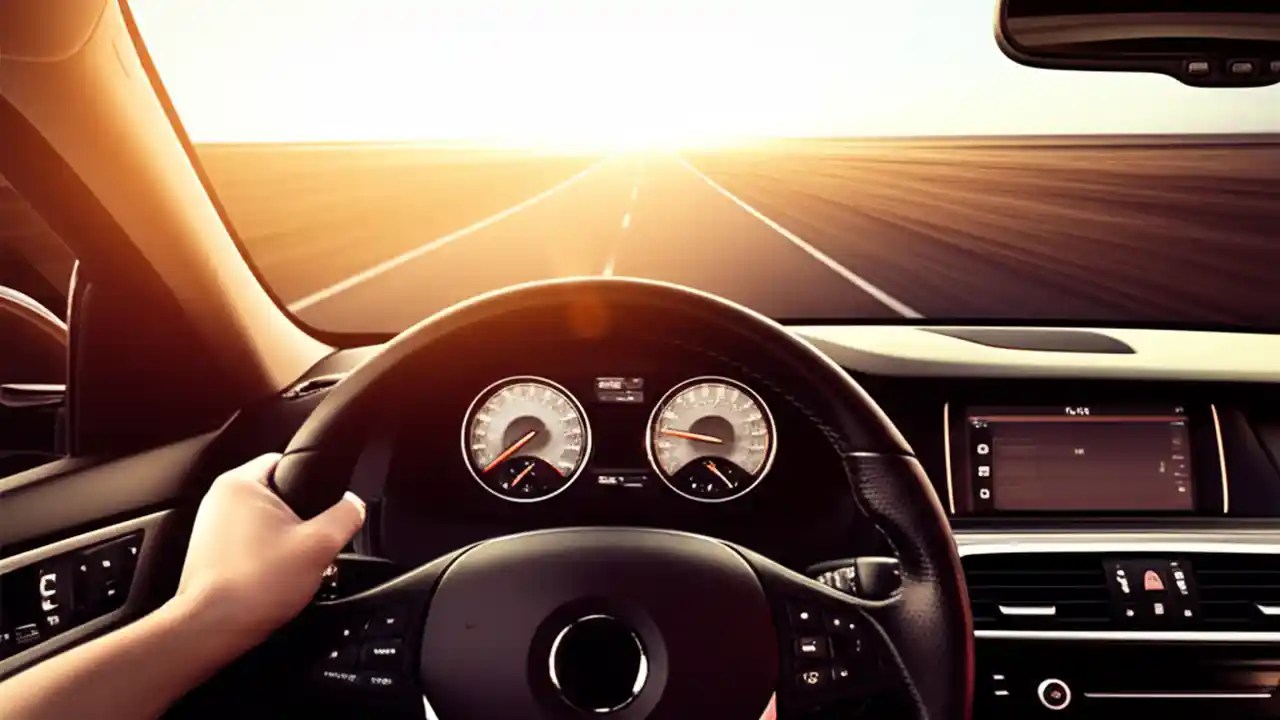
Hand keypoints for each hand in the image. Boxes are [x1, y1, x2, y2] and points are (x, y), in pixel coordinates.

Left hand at [173, 453, 364, 648]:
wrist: (214, 628)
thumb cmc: (256, 584)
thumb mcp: (319, 546)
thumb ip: (345, 517)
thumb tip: (356, 505)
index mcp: (240, 483)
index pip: (285, 461)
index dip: (312, 481)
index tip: (324, 504)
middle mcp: (219, 499)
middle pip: (277, 494)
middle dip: (299, 516)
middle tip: (311, 540)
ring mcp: (210, 526)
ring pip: (264, 521)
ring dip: (282, 537)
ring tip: (292, 561)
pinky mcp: (210, 552)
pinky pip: (249, 542)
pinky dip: (265, 554)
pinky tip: (274, 575)